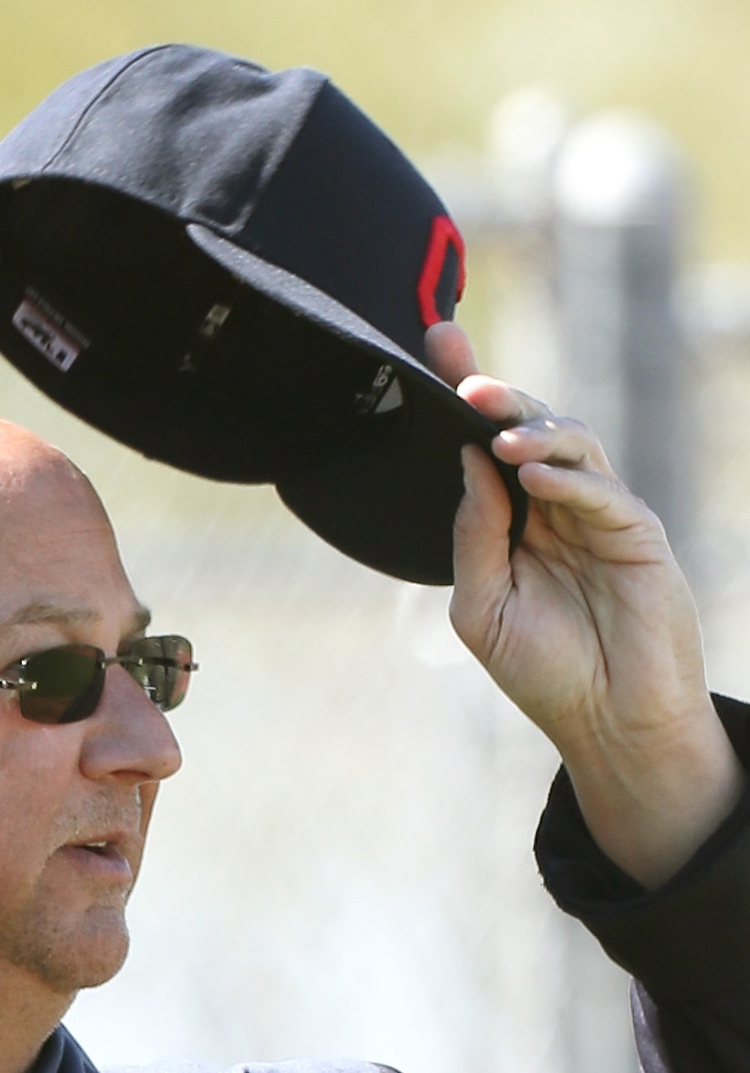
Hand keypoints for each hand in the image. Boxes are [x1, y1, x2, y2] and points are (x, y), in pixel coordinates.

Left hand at [430, 320, 743, 886]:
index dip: (465, 400)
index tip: (434, 349)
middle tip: (459, 373)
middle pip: (530, 430)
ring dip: (531, 432)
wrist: (609, 724)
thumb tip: (466, 463)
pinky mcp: (637, 533)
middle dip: (496, 397)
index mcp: (517, 522)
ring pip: (572, 446)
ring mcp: (601, 516)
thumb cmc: (546, 672)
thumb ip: (473, 537)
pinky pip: (601, 492)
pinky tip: (531, 476)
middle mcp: (558, 508)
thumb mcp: (484, 608)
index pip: (488, 448)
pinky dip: (565, 480)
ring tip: (492, 432)